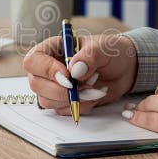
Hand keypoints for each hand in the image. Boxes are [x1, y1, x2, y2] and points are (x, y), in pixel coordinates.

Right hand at [22, 34, 137, 115]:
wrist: (124, 69)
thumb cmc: (110, 52)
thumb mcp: (103, 48)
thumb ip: (89, 56)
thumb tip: (74, 70)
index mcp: (51, 49)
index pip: (33, 61)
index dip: (46, 70)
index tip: (68, 76)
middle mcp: (47, 69)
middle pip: (36, 84)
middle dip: (61, 90)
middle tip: (83, 87)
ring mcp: (53, 86)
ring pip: (47, 101)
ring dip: (72, 99)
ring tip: (94, 89)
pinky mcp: (63, 101)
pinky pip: (62, 110)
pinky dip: (80, 106)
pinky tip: (93, 96)